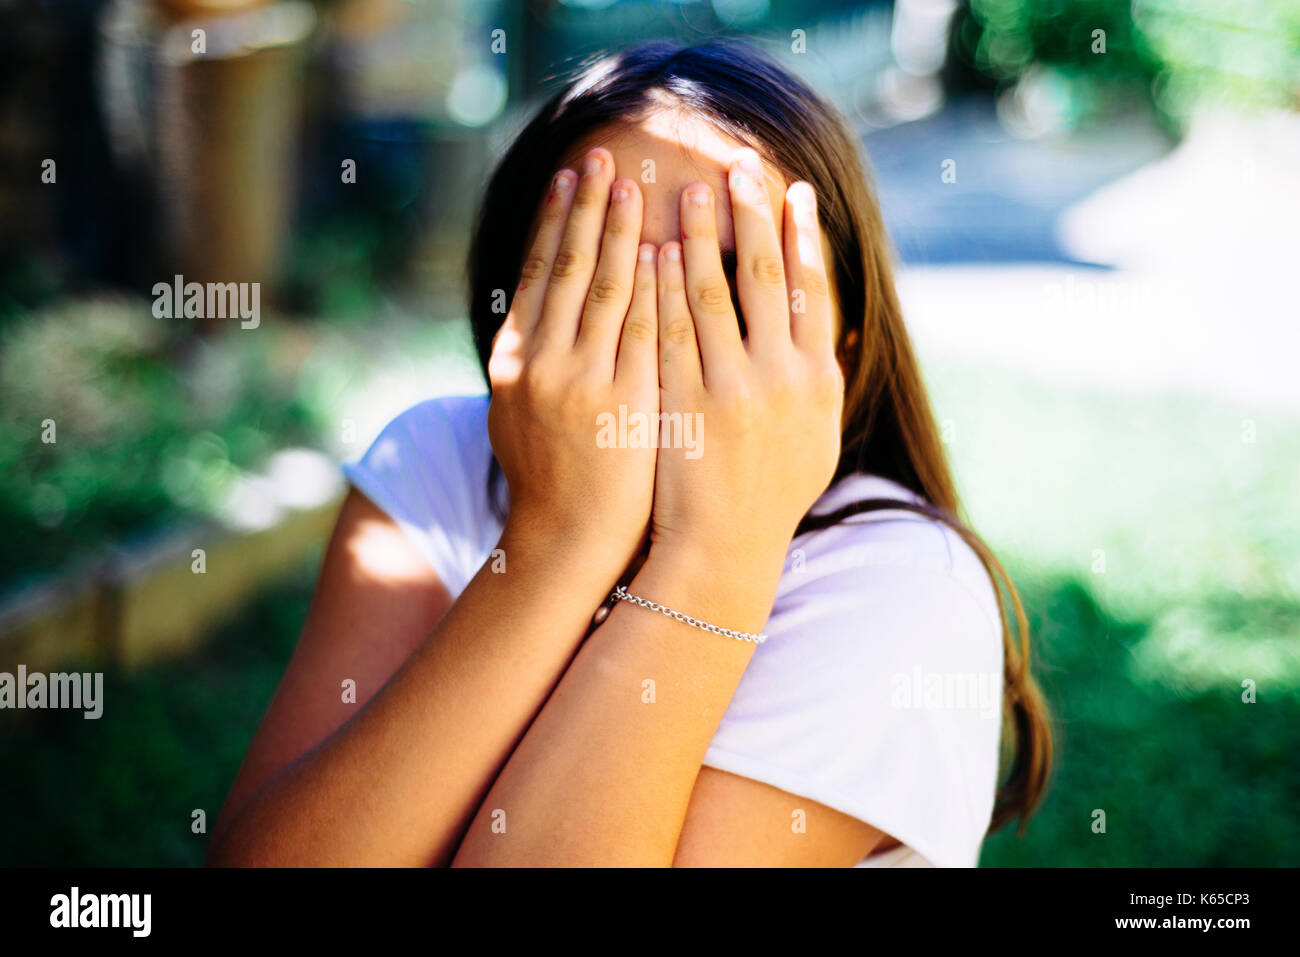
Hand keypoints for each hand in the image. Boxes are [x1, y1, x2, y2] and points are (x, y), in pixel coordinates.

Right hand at [487, 148, 659, 563]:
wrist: (567, 540)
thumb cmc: (548, 478)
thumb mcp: (518, 413)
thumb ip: (529, 361)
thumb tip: (535, 317)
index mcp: (514, 358)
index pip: (538, 272)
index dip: (557, 220)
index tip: (573, 177)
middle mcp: (540, 362)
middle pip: (570, 266)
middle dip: (590, 208)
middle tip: (606, 156)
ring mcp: (581, 381)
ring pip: (607, 288)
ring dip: (624, 231)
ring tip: (640, 184)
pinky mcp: (623, 402)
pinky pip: (644, 329)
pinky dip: (654, 286)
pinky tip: (668, 249)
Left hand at [650, 148, 843, 572]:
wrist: (725, 551)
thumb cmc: (772, 497)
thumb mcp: (816, 440)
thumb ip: (824, 380)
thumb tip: (832, 330)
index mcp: (818, 381)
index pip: (813, 291)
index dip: (803, 237)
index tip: (794, 192)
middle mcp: (782, 379)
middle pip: (767, 278)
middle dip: (753, 216)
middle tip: (738, 166)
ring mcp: (732, 390)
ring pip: (713, 294)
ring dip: (698, 236)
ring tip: (684, 191)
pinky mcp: (684, 403)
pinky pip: (670, 331)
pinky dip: (661, 287)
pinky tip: (649, 251)